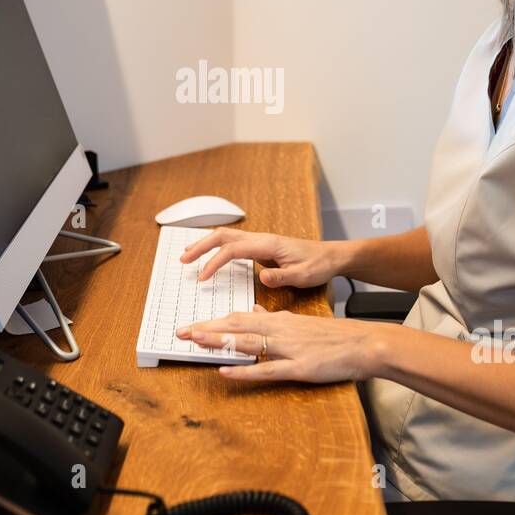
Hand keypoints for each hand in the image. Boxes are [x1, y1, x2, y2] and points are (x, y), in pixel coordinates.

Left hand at [175, 304, 386, 381]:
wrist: (365, 343)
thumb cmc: (333, 335)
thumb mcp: (301, 322)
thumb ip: (275, 318)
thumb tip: (254, 312)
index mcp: (280, 320)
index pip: (239, 317)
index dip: (213, 321)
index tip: (191, 325)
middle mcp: (280, 330)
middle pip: (236, 326)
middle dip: (207, 329)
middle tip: (180, 332)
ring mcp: (289, 349)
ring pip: (248, 343)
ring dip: (220, 341)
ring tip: (195, 342)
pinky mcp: (300, 368)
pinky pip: (267, 370)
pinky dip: (245, 370)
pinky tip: (226, 371)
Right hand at [178, 228, 341, 286]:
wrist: (330, 256)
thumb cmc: (318, 265)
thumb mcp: (303, 276)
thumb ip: (282, 277)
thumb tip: (261, 276)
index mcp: (268, 244)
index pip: (233, 249)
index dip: (214, 262)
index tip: (202, 277)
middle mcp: (261, 239)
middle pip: (223, 236)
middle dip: (200, 246)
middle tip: (183, 260)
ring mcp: (260, 241)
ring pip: (226, 236)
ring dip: (205, 244)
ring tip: (187, 255)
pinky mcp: (260, 247)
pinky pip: (233, 243)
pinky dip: (216, 247)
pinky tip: (208, 255)